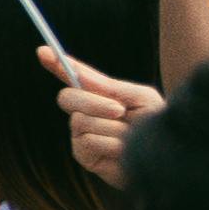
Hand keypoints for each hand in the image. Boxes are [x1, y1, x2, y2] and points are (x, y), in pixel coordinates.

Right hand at [50, 55, 163, 180]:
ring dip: (112, 127)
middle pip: (68, 97)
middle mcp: (86, 111)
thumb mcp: (142, 98)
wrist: (165, 158)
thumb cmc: (155, 125)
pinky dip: (111, 144)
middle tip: (119, 110)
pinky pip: (87, 141)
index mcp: (101, 93)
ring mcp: (81, 132)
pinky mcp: (82, 153)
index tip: (43, 51)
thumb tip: (82, 80)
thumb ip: (112, 87)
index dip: (57, 63)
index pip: (75, 76)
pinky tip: (122, 150)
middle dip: (92, 102)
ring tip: (129, 137)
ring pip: (81, 120)